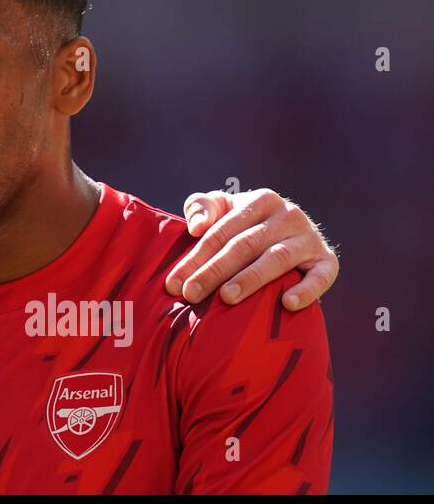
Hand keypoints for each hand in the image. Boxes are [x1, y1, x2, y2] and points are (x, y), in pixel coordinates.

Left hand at [164, 188, 337, 310]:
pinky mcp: (327, 261)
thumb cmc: (246, 224)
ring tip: (227, 297)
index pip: (221, 231)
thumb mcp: (224, 209)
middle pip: (244, 245)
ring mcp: (309, 238)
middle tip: (191, 294)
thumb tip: (196, 226)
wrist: (294, 234)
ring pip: (276, 258)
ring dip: (251, 278)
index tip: (174, 283)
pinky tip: (287, 303)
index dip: (195, 257)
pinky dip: (306, 289)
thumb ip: (203, 207)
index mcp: (261, 200)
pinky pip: (321, 276)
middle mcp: (288, 215)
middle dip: (214, 271)